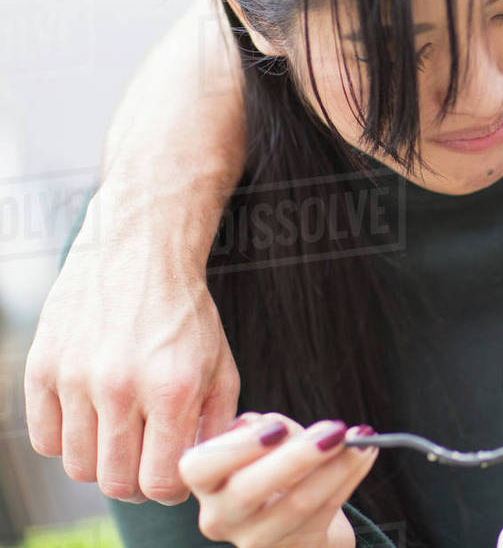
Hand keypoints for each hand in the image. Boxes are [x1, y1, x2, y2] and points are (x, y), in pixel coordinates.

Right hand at [24, 183, 240, 503]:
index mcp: (174, 388)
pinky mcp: (42, 367)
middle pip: (116, 483)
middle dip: (136, 481)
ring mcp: (75, 378)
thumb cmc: (187, 314)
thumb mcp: (222, 366)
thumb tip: (202, 472)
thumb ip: (217, 426)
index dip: (169, 488)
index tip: (172, 472)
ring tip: (121, 436)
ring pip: (79, 467)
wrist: (140, 250)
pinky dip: (67, 440)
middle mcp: (121, 387)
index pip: (162, 481)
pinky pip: (44, 440)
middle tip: (145, 460)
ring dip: (102, 461)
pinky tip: (91, 417)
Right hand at [181, 413, 378, 547]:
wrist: (297, 516)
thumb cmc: (276, 469)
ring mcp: (255, 539)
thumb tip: (281, 429)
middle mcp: (221, 516)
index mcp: (206, 481)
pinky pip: (326, 511)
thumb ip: (268, 429)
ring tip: (361, 440)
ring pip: (297, 504)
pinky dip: (350, 477)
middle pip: (249, 491)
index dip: (238, 448)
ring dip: (337, 466)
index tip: (278, 428)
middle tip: (335, 430)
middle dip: (298, 456)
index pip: (200, 467)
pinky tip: (365, 455)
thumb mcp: (265, 443)